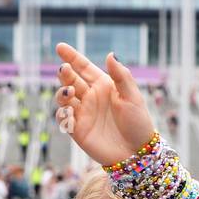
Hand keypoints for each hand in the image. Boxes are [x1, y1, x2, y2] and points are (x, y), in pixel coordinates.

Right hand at [54, 42, 156, 165]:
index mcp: (103, 86)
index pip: (83, 67)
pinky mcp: (77, 130)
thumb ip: (120, 76)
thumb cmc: (138, 123)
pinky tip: (69, 112)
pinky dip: (62, 113)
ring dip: (61, 93)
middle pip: (70, 80)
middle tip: (64, 70)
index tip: (60, 46)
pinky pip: (63, 118)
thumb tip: (110, 55)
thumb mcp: (132, 96)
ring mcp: (82, 113)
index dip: (71, 56)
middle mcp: (90, 97)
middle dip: (65, 74)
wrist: (136, 152)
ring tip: (69, 92)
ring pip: (63, 98)